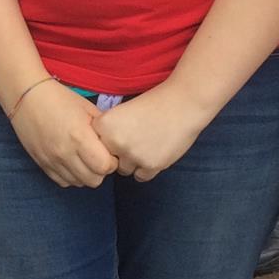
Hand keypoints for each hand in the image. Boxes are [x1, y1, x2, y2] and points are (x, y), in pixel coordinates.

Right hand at [11, 84, 120, 187]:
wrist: (27, 97)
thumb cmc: (60, 99)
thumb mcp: (87, 108)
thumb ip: (103, 129)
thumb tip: (115, 143)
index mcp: (79, 137)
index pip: (104, 166)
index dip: (112, 162)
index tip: (110, 153)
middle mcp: (65, 153)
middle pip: (94, 180)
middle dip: (101, 171)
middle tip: (99, 157)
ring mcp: (52, 160)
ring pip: (78, 183)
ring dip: (86, 174)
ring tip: (85, 159)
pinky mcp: (42, 164)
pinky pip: (62, 182)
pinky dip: (71, 176)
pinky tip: (72, 163)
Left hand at [91, 89, 209, 182]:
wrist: (183, 104)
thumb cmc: (154, 102)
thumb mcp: (123, 109)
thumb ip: (109, 128)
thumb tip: (100, 148)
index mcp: (105, 124)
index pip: (94, 143)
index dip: (106, 140)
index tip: (119, 133)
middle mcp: (115, 142)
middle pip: (108, 159)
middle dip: (117, 153)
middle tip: (134, 139)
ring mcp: (133, 156)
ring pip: (124, 170)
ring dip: (131, 162)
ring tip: (145, 145)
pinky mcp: (151, 166)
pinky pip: (140, 176)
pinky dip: (145, 168)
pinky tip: (153, 153)